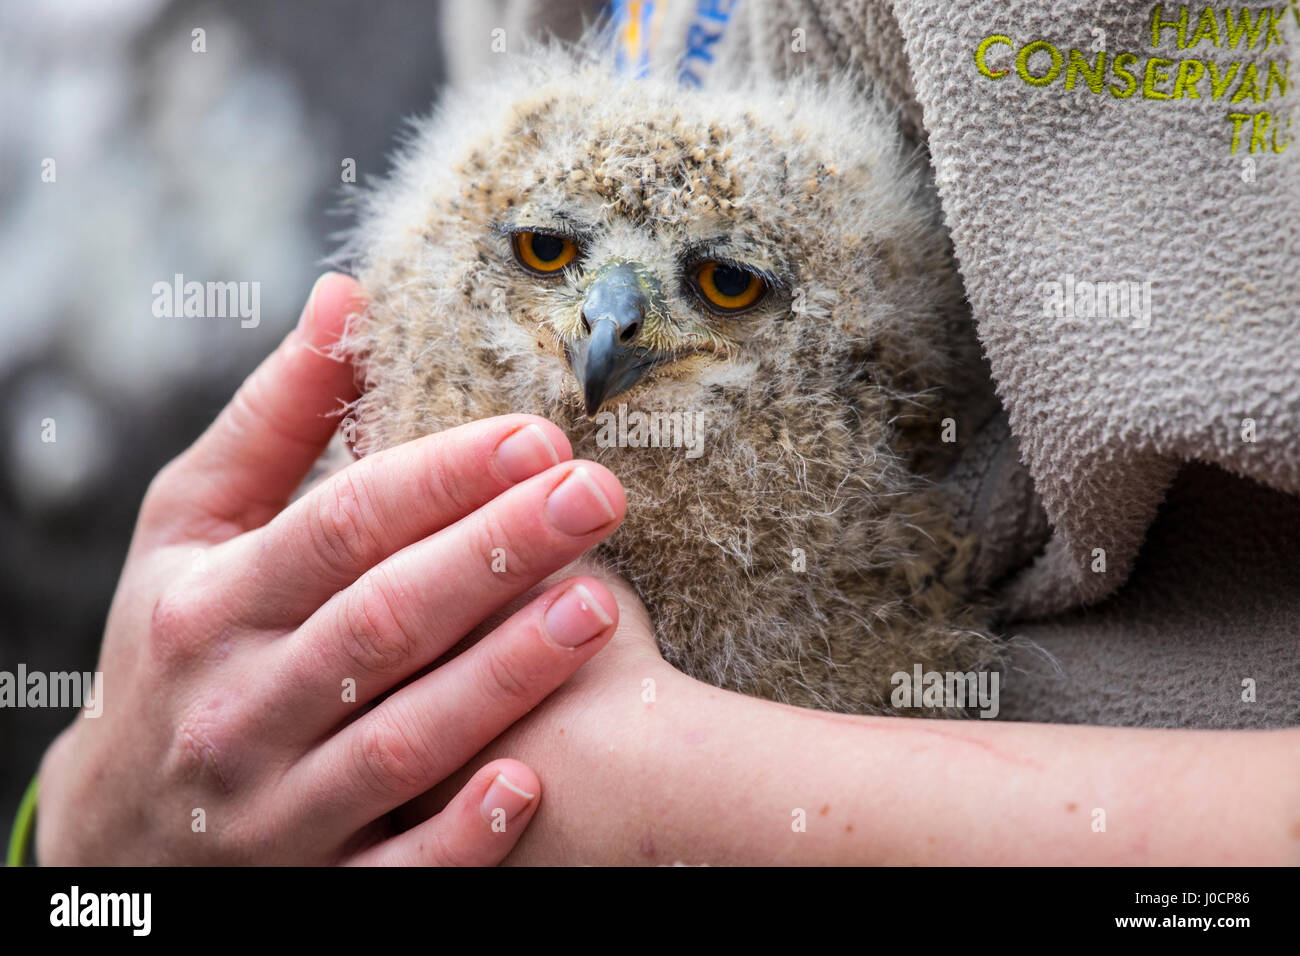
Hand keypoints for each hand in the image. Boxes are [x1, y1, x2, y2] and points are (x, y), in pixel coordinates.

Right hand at [35, 273, 628, 864]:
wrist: (120, 826)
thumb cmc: (175, 641)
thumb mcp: (191, 527)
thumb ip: (276, 419)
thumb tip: (348, 298)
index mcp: (214, 604)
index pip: (342, 527)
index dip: (443, 478)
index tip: (538, 436)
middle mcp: (241, 708)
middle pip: (384, 622)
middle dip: (496, 554)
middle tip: (597, 496)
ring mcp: (277, 808)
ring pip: (400, 741)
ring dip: (502, 677)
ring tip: (598, 607)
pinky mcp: (318, 884)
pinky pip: (396, 873)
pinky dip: (459, 834)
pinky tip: (529, 784)